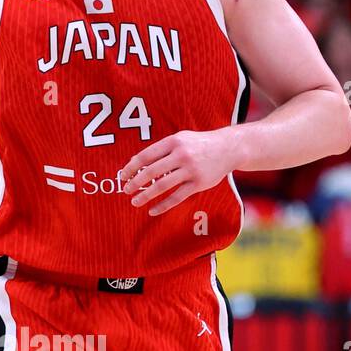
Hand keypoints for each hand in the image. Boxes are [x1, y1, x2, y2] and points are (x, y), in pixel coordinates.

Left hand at [120, 128, 239, 215]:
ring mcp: (190, 170)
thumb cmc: (198, 144)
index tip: (123, 176)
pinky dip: (163, 206)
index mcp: (173, 142)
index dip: (132, 167)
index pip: (146, 156)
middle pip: (151, 172)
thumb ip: (161, 149)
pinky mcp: (198, 183)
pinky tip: (152, 211)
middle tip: (126, 190)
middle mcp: (181, 155)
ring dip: (145, 196)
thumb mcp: (180, 139)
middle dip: (135, 182)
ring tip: (135, 202)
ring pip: (162, 186)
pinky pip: (176, 197)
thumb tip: (136, 161)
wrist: (228, 148)